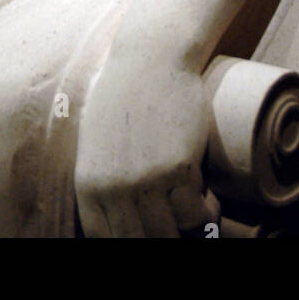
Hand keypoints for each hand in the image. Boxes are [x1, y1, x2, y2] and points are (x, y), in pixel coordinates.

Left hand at [75, 42, 216, 236]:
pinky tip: (209, 204)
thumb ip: (101, 179)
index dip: (130, 243)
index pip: (106, 240)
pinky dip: (207, 216)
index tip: (147, 234)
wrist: (151, 56)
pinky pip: (196, 215)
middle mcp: (114, 188)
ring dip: (187, 233)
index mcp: (89, 183)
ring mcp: (147, 180)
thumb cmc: (123, 92)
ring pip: (170, 236)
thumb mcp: (95, 139)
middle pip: (140, 243)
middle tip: (176, 230)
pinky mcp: (179, 168)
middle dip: (161, 239)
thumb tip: (114, 210)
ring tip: (196, 219)